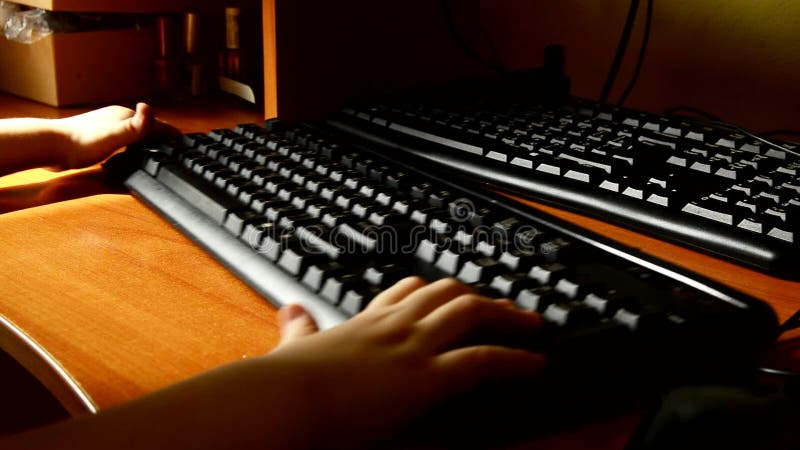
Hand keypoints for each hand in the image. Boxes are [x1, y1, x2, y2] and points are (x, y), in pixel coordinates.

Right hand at [0, 278, 544, 449]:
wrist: (283, 401)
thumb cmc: (284, 382)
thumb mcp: (293, 347)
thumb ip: (296, 328)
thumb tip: (288, 309)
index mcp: (364, 322)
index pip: (406, 291)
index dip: (435, 290)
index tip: (452, 292)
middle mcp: (393, 325)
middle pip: (447, 293)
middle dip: (480, 296)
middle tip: (506, 305)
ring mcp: (412, 346)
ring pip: (471, 313)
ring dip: (507, 316)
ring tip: (533, 325)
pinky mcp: (426, 376)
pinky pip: (483, 359)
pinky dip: (515, 359)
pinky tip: (534, 363)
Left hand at [54, 103, 178, 169]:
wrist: (49, 146)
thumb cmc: (80, 143)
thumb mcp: (115, 136)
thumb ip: (136, 125)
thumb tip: (150, 107)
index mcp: (124, 117)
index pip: (156, 124)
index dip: (172, 134)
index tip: (185, 141)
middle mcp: (116, 119)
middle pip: (146, 127)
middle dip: (161, 136)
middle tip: (174, 148)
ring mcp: (105, 127)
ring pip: (133, 133)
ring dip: (146, 140)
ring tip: (155, 151)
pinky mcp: (95, 137)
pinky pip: (120, 141)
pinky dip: (130, 147)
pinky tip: (126, 155)